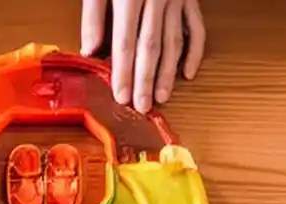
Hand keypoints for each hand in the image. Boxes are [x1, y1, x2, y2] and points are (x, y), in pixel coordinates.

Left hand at [80, 0, 205, 112]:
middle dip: (146, 79)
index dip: (124, 71)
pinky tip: (188, 72)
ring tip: (162, 97)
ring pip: (174, 41)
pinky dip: (194, 50)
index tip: (122, 96)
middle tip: (143, 107)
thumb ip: (94, 15)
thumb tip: (89, 50)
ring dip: (168, 72)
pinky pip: (196, 26)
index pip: (126, 41)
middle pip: (151, 46)